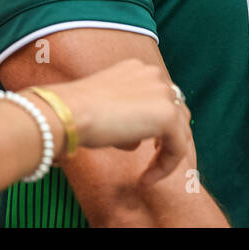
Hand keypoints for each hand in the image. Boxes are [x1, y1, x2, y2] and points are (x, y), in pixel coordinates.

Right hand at [48, 58, 192, 186]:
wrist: (69, 113)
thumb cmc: (76, 114)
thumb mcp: (104, 110)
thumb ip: (125, 118)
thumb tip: (135, 141)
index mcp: (138, 69)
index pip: (159, 96)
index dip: (157, 122)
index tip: (145, 146)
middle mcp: (154, 75)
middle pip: (176, 110)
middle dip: (168, 136)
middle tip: (156, 159)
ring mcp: (163, 93)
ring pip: (179, 130)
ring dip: (166, 154)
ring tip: (148, 175)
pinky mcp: (167, 115)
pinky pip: (177, 147)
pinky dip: (165, 166)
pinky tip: (145, 180)